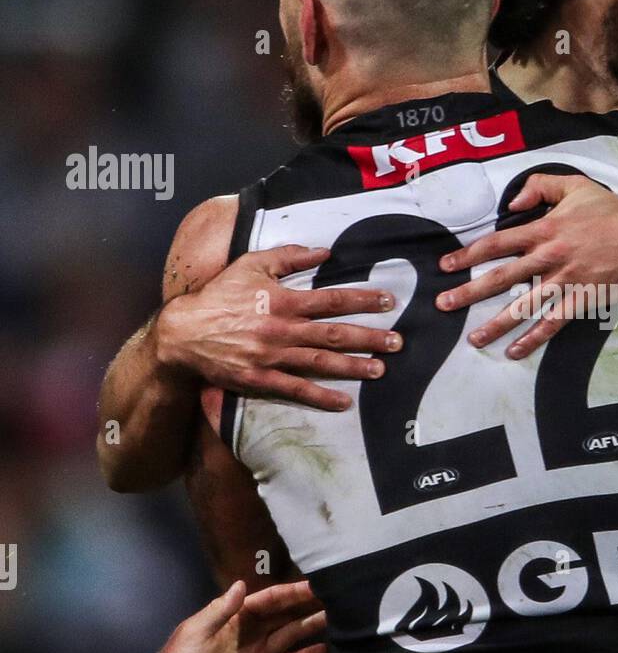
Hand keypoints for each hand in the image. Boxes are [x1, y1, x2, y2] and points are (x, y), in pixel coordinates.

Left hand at [142, 579, 328, 652]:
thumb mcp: (193, 633)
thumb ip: (218, 611)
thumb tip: (242, 585)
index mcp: (236, 618)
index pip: (270, 600)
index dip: (292, 592)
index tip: (316, 584)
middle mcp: (253, 633)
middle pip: (286, 615)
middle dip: (309, 604)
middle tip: (337, 596)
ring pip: (292, 636)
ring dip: (312, 626)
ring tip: (338, 618)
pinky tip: (324, 650)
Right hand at [155, 245, 402, 410]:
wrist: (184, 332)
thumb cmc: (220, 295)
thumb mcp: (251, 265)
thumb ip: (289, 256)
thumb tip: (325, 250)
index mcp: (282, 299)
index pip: (332, 299)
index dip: (363, 299)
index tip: (389, 302)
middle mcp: (282, 329)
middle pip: (335, 333)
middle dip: (370, 337)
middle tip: (397, 342)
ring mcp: (272, 356)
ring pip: (322, 362)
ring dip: (354, 366)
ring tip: (381, 369)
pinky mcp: (261, 379)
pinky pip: (297, 390)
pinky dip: (321, 397)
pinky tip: (344, 402)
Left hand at [435, 173, 617, 356]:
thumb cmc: (614, 212)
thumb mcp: (576, 186)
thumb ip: (540, 187)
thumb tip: (512, 202)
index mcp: (545, 230)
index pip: (497, 243)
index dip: (468, 255)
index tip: (446, 266)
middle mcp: (550, 257)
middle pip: (502, 278)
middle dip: (469, 292)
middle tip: (444, 305)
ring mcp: (566, 282)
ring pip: (524, 306)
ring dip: (496, 324)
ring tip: (474, 339)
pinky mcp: (584, 301)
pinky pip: (553, 324)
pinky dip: (533, 339)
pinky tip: (514, 352)